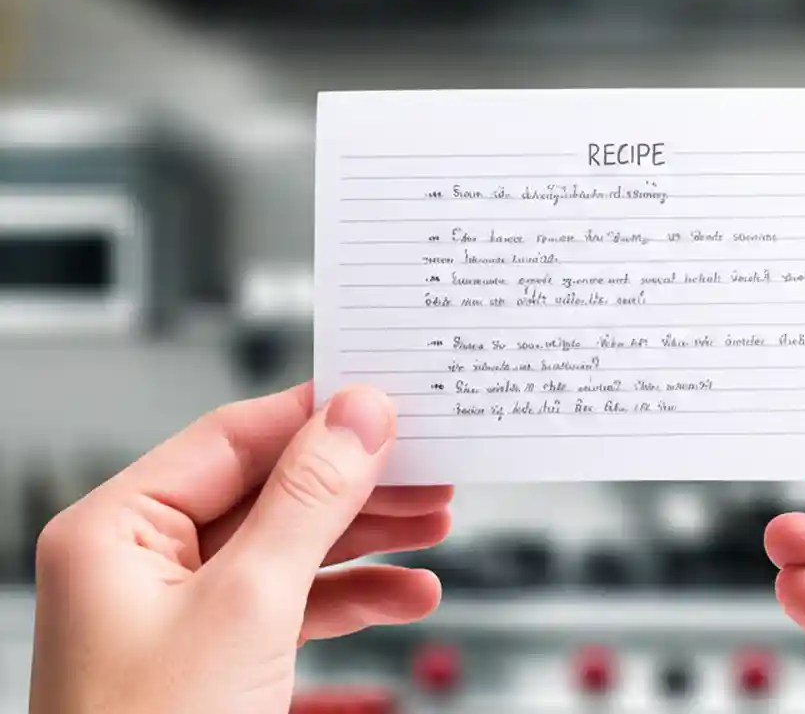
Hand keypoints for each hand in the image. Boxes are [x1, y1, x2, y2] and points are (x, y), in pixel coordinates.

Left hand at [30, 382, 451, 713]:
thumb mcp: (249, 604)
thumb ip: (309, 501)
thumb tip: (358, 416)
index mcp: (115, 529)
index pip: (233, 438)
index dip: (317, 414)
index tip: (389, 399)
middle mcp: (142, 560)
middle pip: (271, 490)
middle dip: (358, 484)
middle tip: (431, 465)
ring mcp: (181, 611)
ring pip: (291, 546)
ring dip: (369, 540)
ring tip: (438, 523)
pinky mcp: (216, 654)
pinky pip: (293, 603)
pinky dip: (354, 598)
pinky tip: (407, 594)